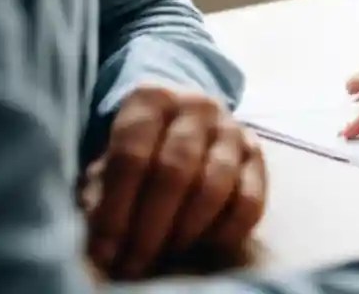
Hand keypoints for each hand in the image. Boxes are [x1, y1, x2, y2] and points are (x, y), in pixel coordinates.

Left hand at [83, 86, 267, 279]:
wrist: (179, 124)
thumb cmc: (137, 151)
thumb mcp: (107, 162)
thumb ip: (101, 195)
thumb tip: (104, 243)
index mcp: (152, 98)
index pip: (131, 155)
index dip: (116, 209)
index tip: (105, 250)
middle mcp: (197, 106)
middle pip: (174, 170)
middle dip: (150, 226)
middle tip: (135, 261)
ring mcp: (232, 129)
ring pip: (215, 186)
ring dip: (186, 229)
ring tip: (166, 252)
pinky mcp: (257, 155)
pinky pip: (249, 201)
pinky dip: (226, 231)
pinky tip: (203, 243)